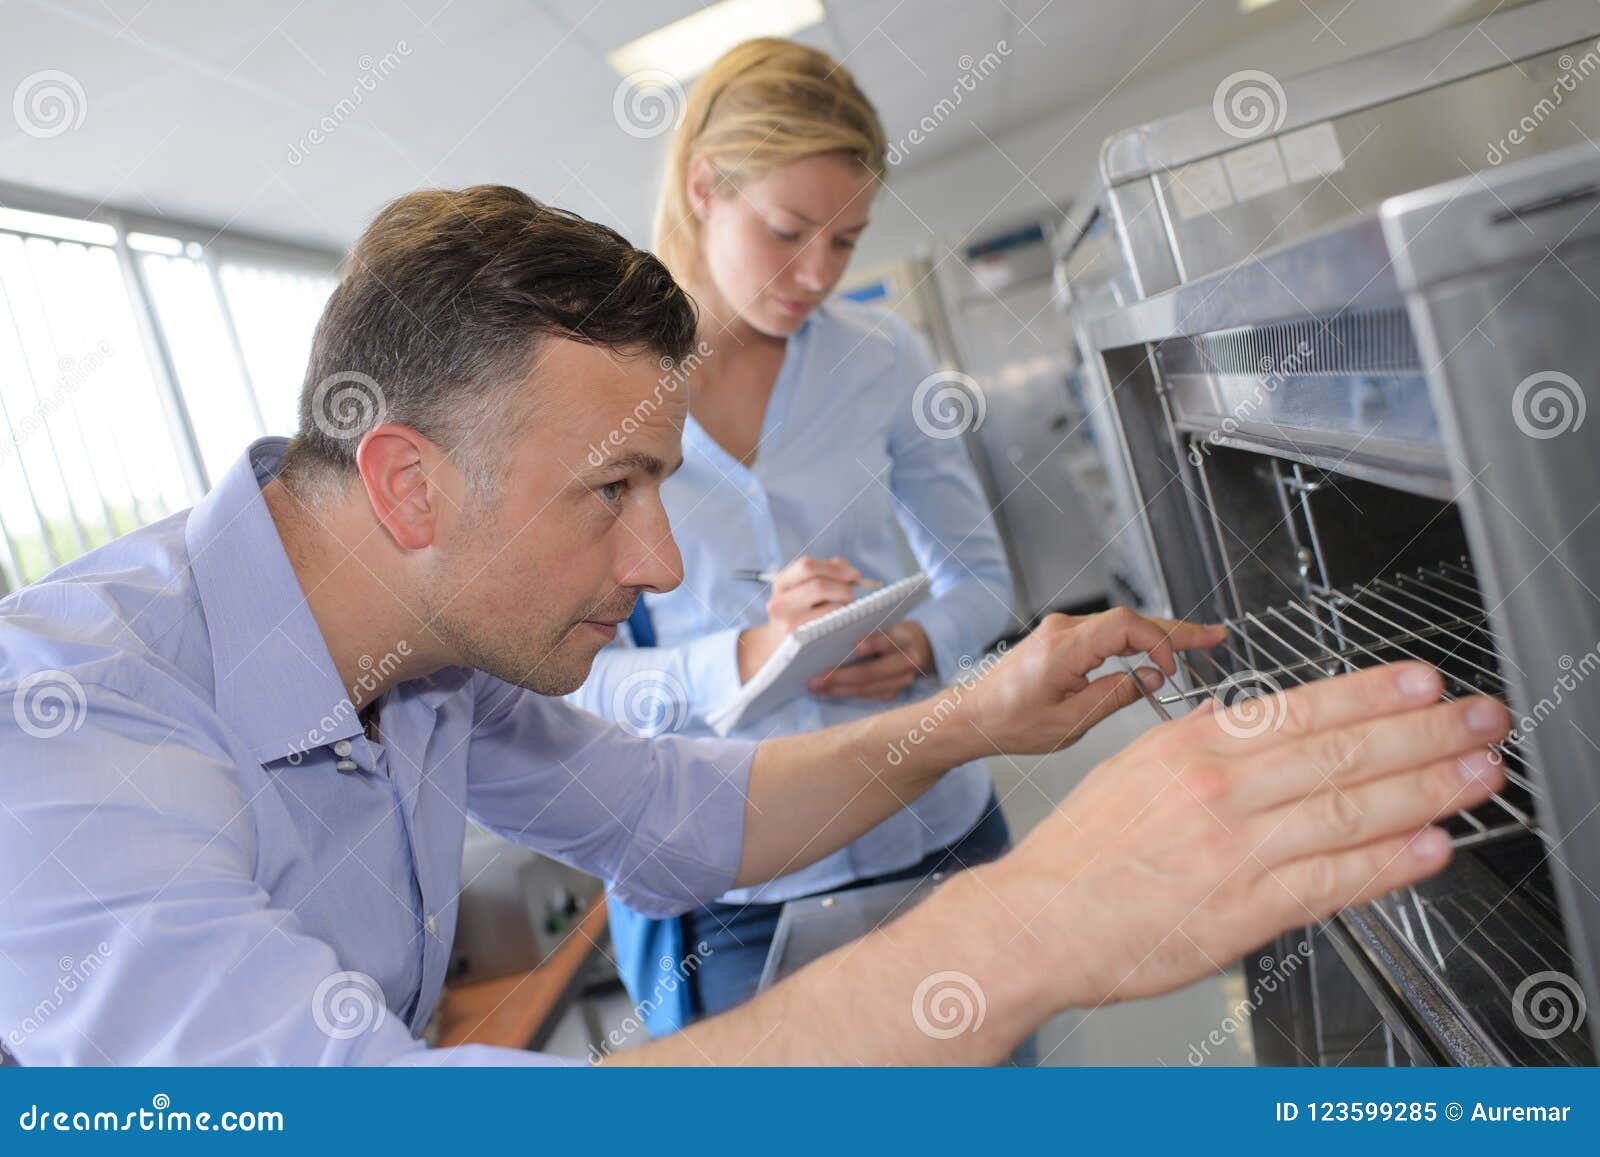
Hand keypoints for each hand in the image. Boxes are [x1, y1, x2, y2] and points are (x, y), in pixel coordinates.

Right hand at [738, 555, 863, 680]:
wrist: (779, 649)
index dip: (835, 568)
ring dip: (845, 607)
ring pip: (830, 608)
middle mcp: (780, 603)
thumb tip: (850, 572)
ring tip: (846, 610)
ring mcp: (788, 625)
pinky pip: (831, 627)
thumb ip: (827, 573)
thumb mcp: (803, 589)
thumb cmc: (799, 614)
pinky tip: (844, 622)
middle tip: (852, 596)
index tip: (855, 575)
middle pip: (819, 586)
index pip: (807, 566)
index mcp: (781, 584)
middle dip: (844, 588)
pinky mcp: (800, 642)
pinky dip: (843, 622)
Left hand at [808, 621, 933, 700]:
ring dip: (838, 690)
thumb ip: (868, 632)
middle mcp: (908, 662)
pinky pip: (868, 697)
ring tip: (815, 688)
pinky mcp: (895, 694)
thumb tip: (834, 639)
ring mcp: (903, 681)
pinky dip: (846, 694)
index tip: (852, 646)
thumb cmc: (890, 630)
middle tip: (814, 680)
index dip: (871, 644)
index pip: (886, 642)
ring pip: (867, 689)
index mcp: (904, 638)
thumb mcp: (886, 623)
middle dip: (839, 677)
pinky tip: (828, 691)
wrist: (919, 647)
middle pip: (871, 672)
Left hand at [955, 607, 1227, 754]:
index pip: (1125, 626)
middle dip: (1175, 629)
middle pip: (1129, 619)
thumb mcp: (1069, 723)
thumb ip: (1114, 697)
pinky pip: (1105, 632)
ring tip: (1196, 645)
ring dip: (1157, 635)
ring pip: (1120, 624)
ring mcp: (1060, 630)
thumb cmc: (1010, 723)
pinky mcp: (1060, 637)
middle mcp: (1062, 629)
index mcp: (1063, 648)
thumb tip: (1151, 679)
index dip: (1159, 642)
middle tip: (1214, 637)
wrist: (972, 715)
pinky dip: (1135, 640)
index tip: (1173, 670)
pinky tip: (1156, 652)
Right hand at [988, 661, 1509, 1011]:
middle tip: (1482, 719)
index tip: (1425, 684)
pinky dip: (1388, 864)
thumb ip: (1201, 749)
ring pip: (1350, 809)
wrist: (1034, 920)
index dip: (1375, 693)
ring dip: (1427, 789)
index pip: (1302, 708)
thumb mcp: (1133, 770)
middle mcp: (1218, 790)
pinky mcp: (1243, 910)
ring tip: (1478, 775)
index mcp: (1191, 747)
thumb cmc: (1079, 854)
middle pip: (1341, 750)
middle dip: (1425, 732)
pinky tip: (1429, 847)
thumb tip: (1253, 726)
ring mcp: (1234, 850)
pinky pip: (1332, 881)